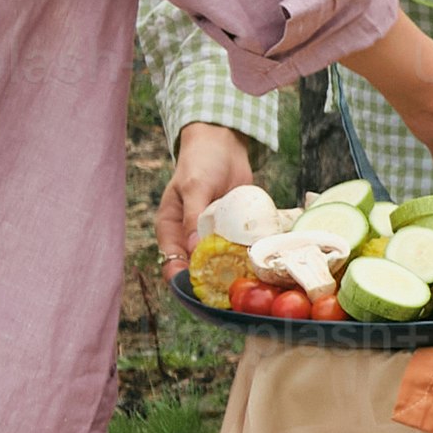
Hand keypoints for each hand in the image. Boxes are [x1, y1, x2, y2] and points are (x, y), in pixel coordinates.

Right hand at [158, 122, 265, 272]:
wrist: (223, 144)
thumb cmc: (200, 163)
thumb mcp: (194, 188)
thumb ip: (192, 217)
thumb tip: (194, 248)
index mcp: (171, 229)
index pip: (171, 262)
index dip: (182, 278)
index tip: (199, 286)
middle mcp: (190, 237)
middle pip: (198, 268)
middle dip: (213, 279)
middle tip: (230, 288)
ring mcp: (213, 235)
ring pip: (221, 261)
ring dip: (234, 269)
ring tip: (249, 277)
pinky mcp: (234, 230)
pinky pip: (240, 247)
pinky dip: (249, 253)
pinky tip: (262, 259)